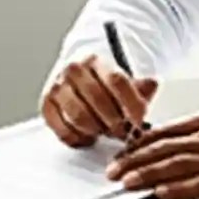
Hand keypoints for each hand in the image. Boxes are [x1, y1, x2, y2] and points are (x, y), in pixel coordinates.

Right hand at [41, 54, 157, 147]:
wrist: (76, 76)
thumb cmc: (103, 83)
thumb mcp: (125, 80)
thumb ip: (140, 86)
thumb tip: (151, 85)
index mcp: (95, 60)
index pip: (117, 81)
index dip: (131, 104)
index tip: (140, 120)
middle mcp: (73, 70)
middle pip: (99, 102)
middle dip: (116, 123)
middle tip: (124, 133)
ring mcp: (58, 86)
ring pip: (80, 118)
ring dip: (97, 131)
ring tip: (106, 132)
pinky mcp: (47, 105)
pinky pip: (63, 130)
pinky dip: (79, 139)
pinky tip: (88, 137)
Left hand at [105, 110, 198, 198]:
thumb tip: (174, 144)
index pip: (166, 130)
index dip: (140, 142)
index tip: (123, 151)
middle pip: (164, 147)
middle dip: (135, 159)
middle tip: (114, 169)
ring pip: (175, 165)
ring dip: (147, 174)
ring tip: (127, 181)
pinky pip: (197, 185)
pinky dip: (175, 189)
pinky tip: (159, 192)